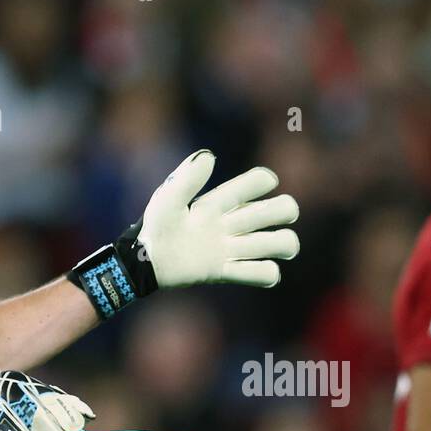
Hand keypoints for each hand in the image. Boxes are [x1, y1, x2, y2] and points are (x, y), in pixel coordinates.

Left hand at [138, 149, 299, 287]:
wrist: (144, 263)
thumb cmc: (155, 226)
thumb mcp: (168, 198)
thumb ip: (188, 178)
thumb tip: (210, 156)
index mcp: (219, 203)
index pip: (255, 183)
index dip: (266, 180)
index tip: (266, 182)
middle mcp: (231, 224)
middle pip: (279, 211)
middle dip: (286, 210)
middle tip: (279, 217)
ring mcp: (231, 249)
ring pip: (278, 243)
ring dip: (283, 243)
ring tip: (279, 248)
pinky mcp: (227, 271)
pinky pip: (262, 274)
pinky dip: (267, 273)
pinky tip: (259, 272)